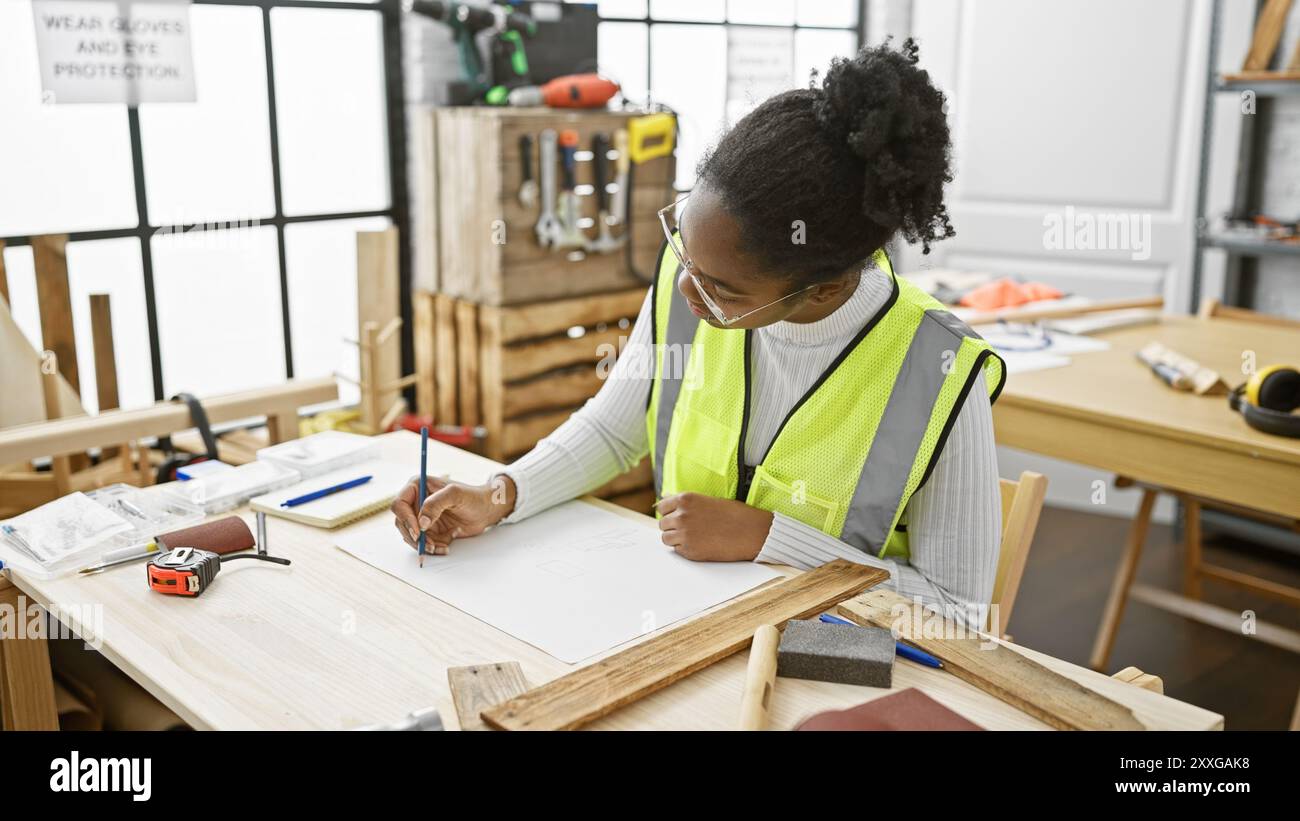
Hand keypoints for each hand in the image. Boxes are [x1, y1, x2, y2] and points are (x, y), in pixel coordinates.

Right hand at [390, 474, 516, 554]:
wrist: (486, 510)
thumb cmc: (472, 496)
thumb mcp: (455, 495)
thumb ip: (435, 504)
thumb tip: (421, 522)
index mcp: (417, 486)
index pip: (399, 504)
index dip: (406, 519)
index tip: (418, 531)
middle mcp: (415, 502)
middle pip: (403, 524)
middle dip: (416, 537)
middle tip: (431, 546)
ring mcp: (421, 517)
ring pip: (412, 536)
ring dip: (426, 544)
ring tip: (443, 546)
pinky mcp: (429, 530)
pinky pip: (424, 543)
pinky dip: (434, 548)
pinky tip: (448, 544)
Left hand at [655, 492, 773, 561]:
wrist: (751, 532)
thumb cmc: (733, 514)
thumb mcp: (707, 500)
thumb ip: (686, 502)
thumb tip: (665, 500)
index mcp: (686, 499)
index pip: (662, 507)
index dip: (670, 512)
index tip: (677, 516)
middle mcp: (681, 516)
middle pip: (663, 524)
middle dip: (673, 526)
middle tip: (689, 528)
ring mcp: (684, 534)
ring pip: (666, 538)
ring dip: (676, 538)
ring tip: (693, 537)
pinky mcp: (690, 551)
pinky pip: (677, 550)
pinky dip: (685, 548)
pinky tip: (701, 544)